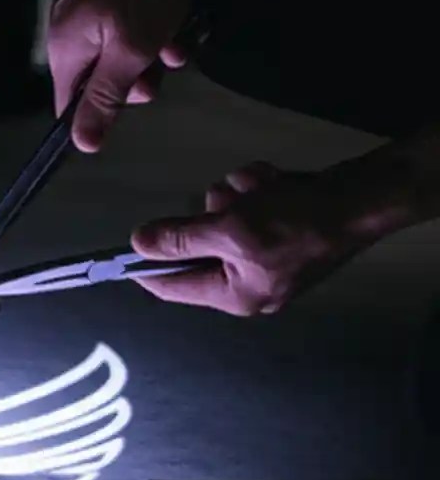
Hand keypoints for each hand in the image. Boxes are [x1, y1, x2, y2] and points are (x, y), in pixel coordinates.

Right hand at [49, 0, 194, 151]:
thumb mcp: (132, 50)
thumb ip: (106, 97)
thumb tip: (82, 143)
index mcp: (65, 48)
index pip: (68, 104)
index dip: (98, 112)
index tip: (129, 103)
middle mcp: (65, 30)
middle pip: (95, 79)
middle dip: (133, 80)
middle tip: (161, 65)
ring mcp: (82, 7)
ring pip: (113, 52)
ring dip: (147, 55)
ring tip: (171, 41)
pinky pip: (118, 26)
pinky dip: (146, 30)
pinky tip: (168, 22)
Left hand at [129, 162, 380, 315]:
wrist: (363, 197)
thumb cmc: (300, 222)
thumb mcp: (231, 230)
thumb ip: (181, 239)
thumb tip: (139, 245)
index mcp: (235, 296)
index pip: (171, 288)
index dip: (143, 268)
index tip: (117, 252)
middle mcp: (248, 282)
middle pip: (195, 244)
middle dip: (210, 213)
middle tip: (230, 204)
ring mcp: (263, 254)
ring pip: (218, 214)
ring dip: (234, 194)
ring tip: (261, 189)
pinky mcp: (277, 227)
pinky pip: (244, 202)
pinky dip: (255, 187)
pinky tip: (273, 183)